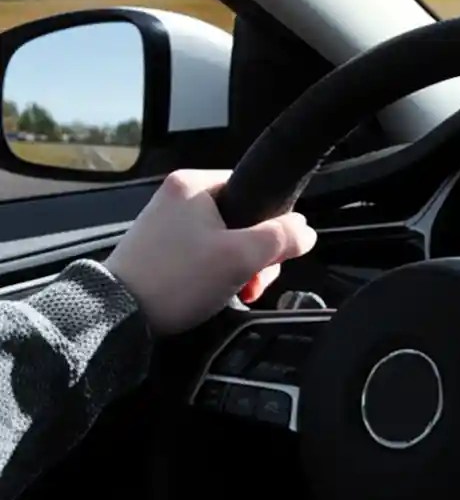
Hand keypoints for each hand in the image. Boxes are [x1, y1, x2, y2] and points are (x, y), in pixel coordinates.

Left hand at [105, 169, 317, 335]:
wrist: (115, 315)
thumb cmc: (178, 279)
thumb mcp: (242, 257)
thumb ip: (282, 238)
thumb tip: (305, 231)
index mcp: (194, 184)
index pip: (254, 191)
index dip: (273, 224)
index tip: (271, 257)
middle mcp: (177, 196)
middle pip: (242, 219)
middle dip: (256, 256)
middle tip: (253, 283)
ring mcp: (164, 223)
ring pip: (225, 240)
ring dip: (239, 268)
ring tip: (237, 293)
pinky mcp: (157, 249)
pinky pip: (202, 254)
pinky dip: (216, 273)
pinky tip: (217, 294)